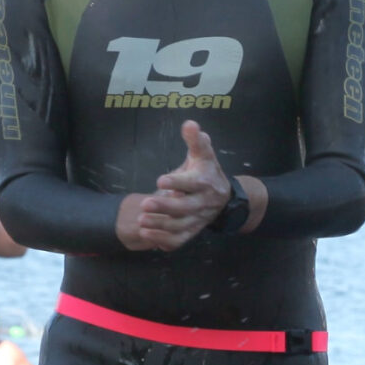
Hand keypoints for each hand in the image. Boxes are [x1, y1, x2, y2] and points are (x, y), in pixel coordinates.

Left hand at [131, 121, 231, 250]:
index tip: (160, 180)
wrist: (223, 198)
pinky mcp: (191, 231)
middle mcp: (203, 202)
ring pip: (180, 226)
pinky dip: (163, 239)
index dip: (178, 183)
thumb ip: (196, 141)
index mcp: (205, 182)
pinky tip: (147, 233)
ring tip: (141, 220)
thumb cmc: (205, 171)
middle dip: (166, 207)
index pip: (193, 183)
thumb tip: (190, 124)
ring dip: (161, 225)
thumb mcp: (203, 155)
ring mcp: (198, 219)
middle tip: (146, 203)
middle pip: (186, 208)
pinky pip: (178, 240)